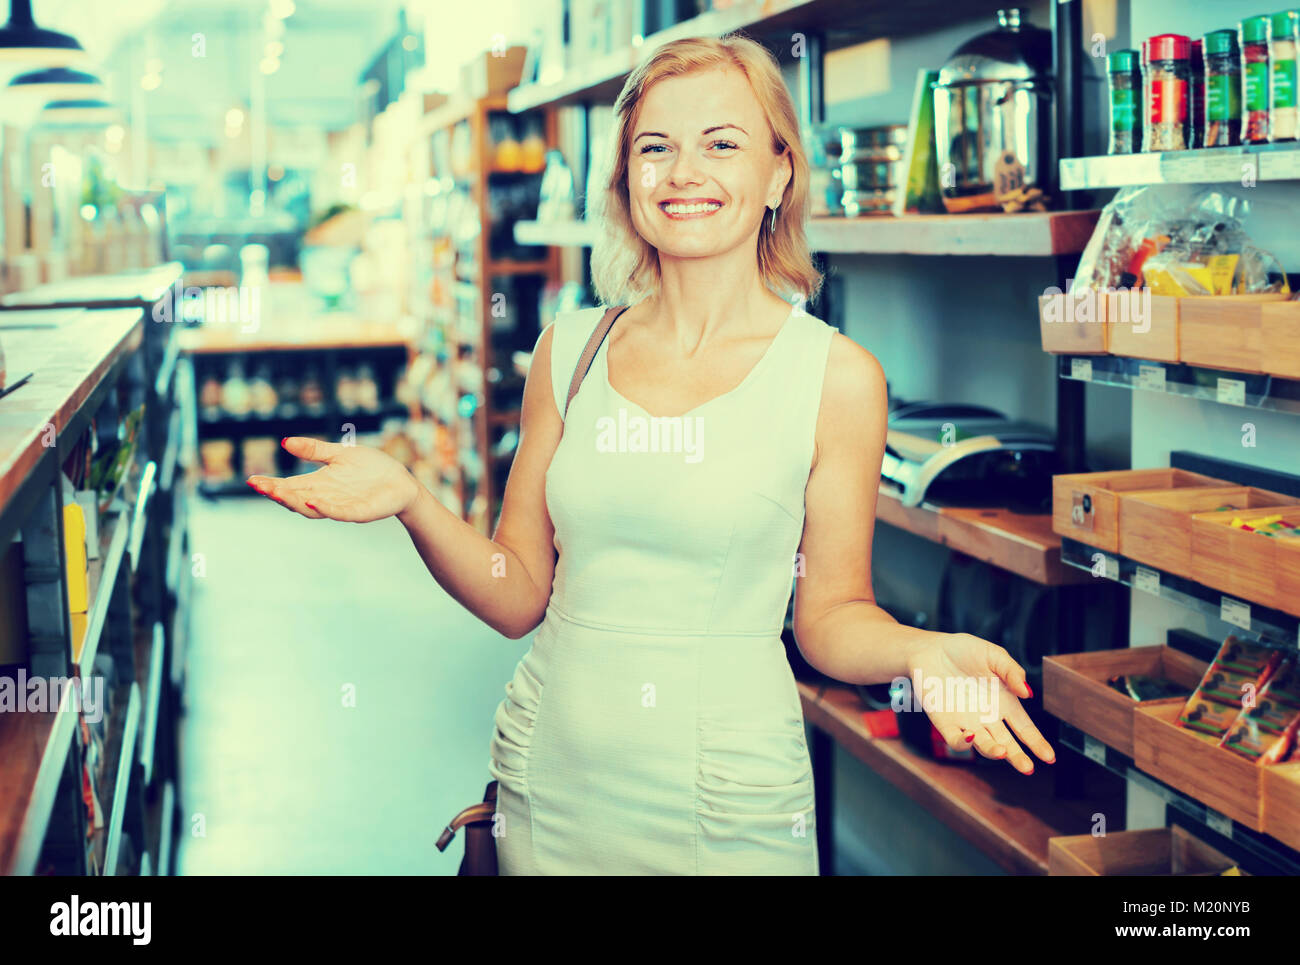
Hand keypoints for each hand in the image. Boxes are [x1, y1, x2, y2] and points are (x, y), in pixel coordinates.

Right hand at [247, 437, 420, 522]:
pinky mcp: (359, 512)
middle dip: (277, 493)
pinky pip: (339, 513)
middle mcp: (326, 498)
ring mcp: (341, 506)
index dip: (271, 485)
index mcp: (319, 484)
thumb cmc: (371, 468)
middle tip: (259, 486)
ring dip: (295, 502)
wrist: (401, 482)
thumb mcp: (339, 454)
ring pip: (313, 509)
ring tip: (278, 493)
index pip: (290, 486)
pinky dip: (325, 509)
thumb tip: (285, 442)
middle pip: (296, 499)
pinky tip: (312, 502)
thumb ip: (314, 449)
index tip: (252, 480)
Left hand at [906, 632, 1054, 773]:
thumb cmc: (964, 651)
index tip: (1049, 757)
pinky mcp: (945, 723)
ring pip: (984, 745)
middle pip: (1008, 744)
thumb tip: (1028, 693)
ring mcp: (967, 722)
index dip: (1037, 743)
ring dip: (993, 751)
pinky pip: (956, 739)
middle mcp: (988, 717)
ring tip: (1003, 752)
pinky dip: (963, 742)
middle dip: (1018, 756)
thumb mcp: (994, 655)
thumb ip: (1012, 671)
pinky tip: (971, 736)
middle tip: (1027, 768)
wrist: (930, 649)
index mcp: (1004, 703)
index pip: (1024, 728)